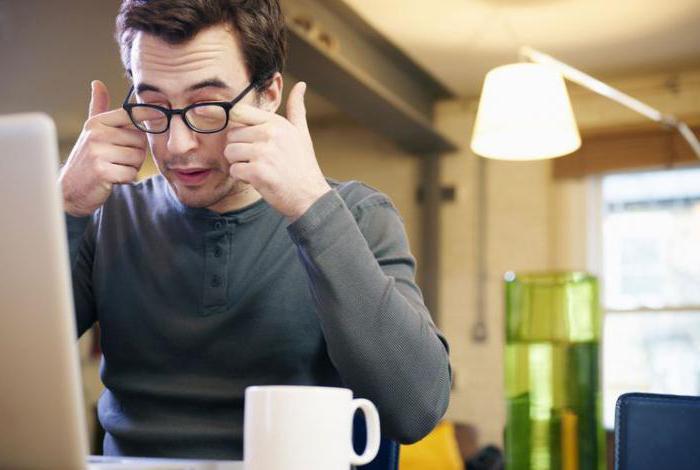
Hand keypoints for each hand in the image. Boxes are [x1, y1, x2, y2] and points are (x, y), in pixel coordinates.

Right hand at [59, 80, 149, 216]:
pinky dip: (126, 179)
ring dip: (132, 166)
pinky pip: (131, 173)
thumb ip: (98, 108)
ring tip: (114, 168)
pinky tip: (112, 179)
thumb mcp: (91, 131)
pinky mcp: (102, 171)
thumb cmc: (87, 159)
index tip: (164, 112)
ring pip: (138, 157)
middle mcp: (96, 134)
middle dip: (136, 152)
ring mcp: (98, 152)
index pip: (130, 114)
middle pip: (140, 140)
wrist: (70, 190)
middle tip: (118, 159)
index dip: (149, 114)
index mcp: (97, 123)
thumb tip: (97, 83)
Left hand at [224, 82, 330, 220]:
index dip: (234, 124)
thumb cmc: (303, 165)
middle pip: (232, 135)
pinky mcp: (257, 172)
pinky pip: (233, 170)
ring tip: (257, 169)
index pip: (239, 112)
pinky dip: (241, 177)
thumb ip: (297, 109)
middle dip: (239, 149)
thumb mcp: (302, 133)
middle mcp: (270, 134)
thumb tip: (301, 85)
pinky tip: (256, 179)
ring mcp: (263, 153)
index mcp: (277, 123)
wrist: (310, 197)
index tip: (241, 137)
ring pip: (230, 152)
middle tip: (256, 159)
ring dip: (238, 164)